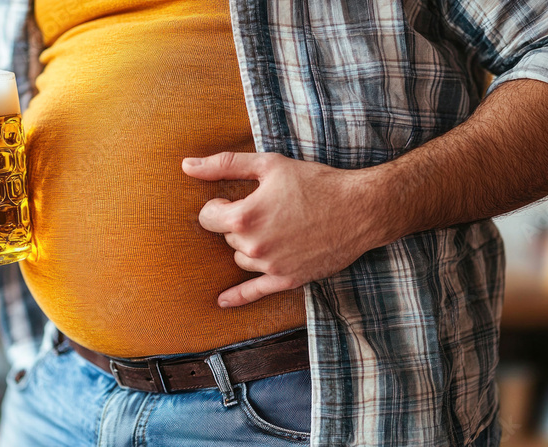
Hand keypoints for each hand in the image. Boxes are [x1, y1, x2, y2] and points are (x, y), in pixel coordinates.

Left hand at [182, 152, 392, 307]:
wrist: (360, 209)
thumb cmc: (315, 182)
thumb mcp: (269, 164)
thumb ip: (224, 164)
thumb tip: (187, 165)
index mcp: (244, 217)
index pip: (208, 218)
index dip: (218, 206)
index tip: (233, 200)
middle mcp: (254, 246)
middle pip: (227, 239)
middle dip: (239, 225)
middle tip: (267, 210)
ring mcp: (270, 267)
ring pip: (241, 259)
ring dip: (249, 247)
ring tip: (276, 228)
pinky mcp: (287, 280)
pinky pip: (254, 293)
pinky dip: (237, 297)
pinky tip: (222, 301)